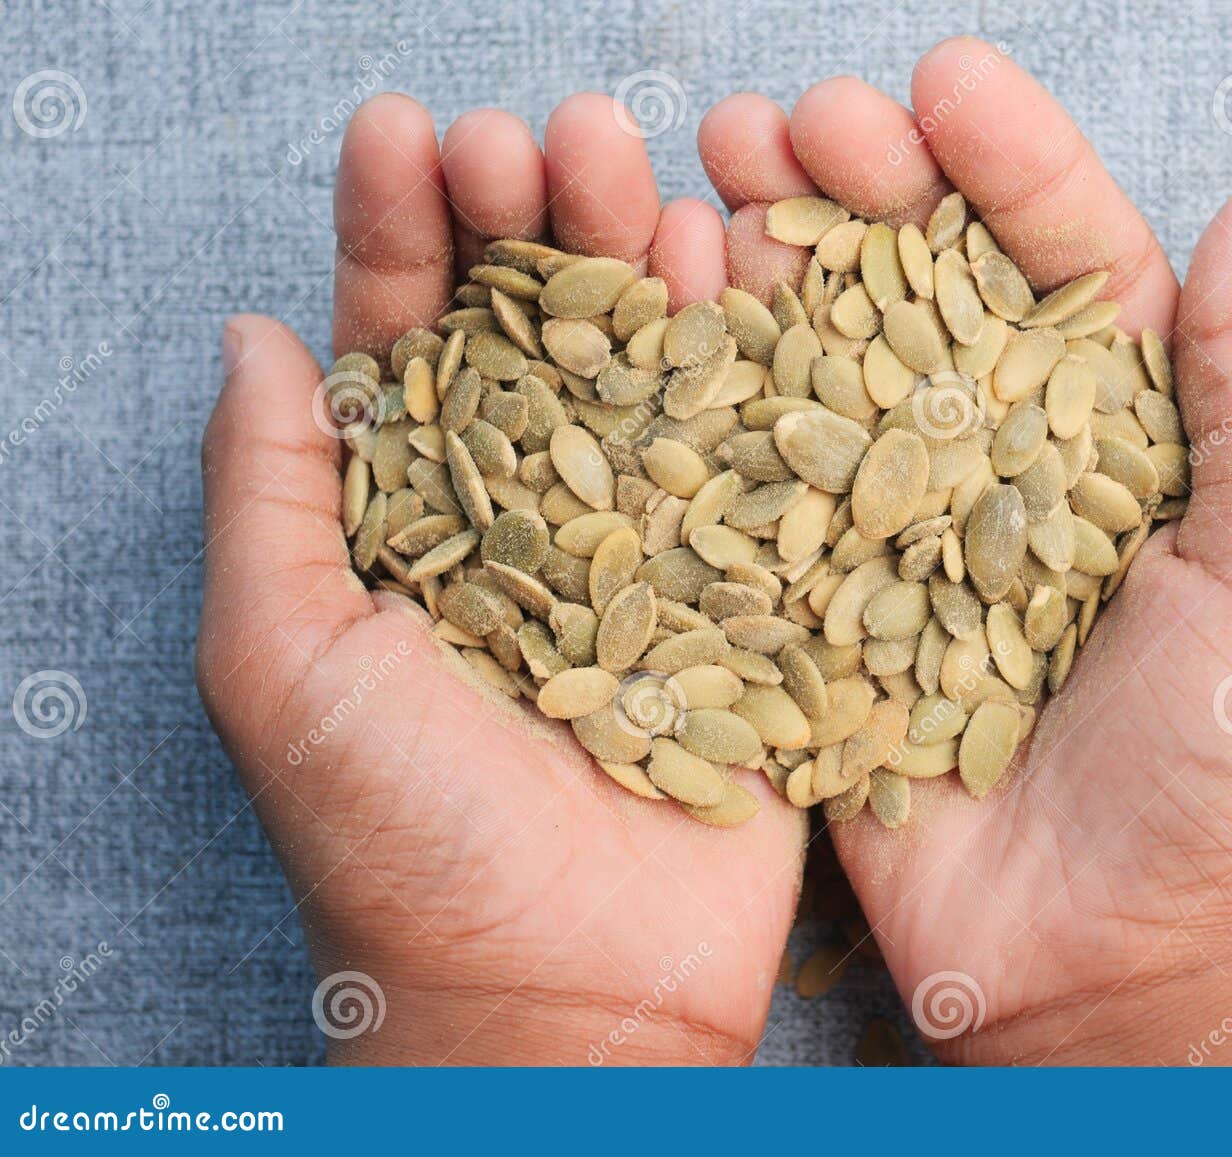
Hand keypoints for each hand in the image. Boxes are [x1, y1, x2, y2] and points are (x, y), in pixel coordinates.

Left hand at [197, 94, 802, 1064]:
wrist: (571, 991)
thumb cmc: (402, 845)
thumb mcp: (282, 664)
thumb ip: (269, 495)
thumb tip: (255, 333)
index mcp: (413, 518)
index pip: (405, 341)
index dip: (401, 231)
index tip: (404, 134)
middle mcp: (532, 510)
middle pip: (533, 325)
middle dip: (526, 215)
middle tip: (531, 137)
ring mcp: (648, 537)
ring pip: (643, 360)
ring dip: (630, 247)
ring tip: (619, 155)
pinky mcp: (747, 579)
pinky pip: (747, 441)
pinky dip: (739, 343)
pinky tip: (722, 256)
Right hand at [698, 39, 1231, 1064]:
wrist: (1115, 972)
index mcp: (1125, 438)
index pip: (1062, 262)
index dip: (1007, 163)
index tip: (943, 79)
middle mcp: (1001, 467)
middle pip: (922, 293)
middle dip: (860, 190)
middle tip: (790, 115)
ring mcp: (897, 537)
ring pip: (825, 369)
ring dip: (768, 265)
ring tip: (705, 170)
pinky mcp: (813, 616)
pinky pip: (756, 495)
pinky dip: (707, 403)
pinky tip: (664, 314)